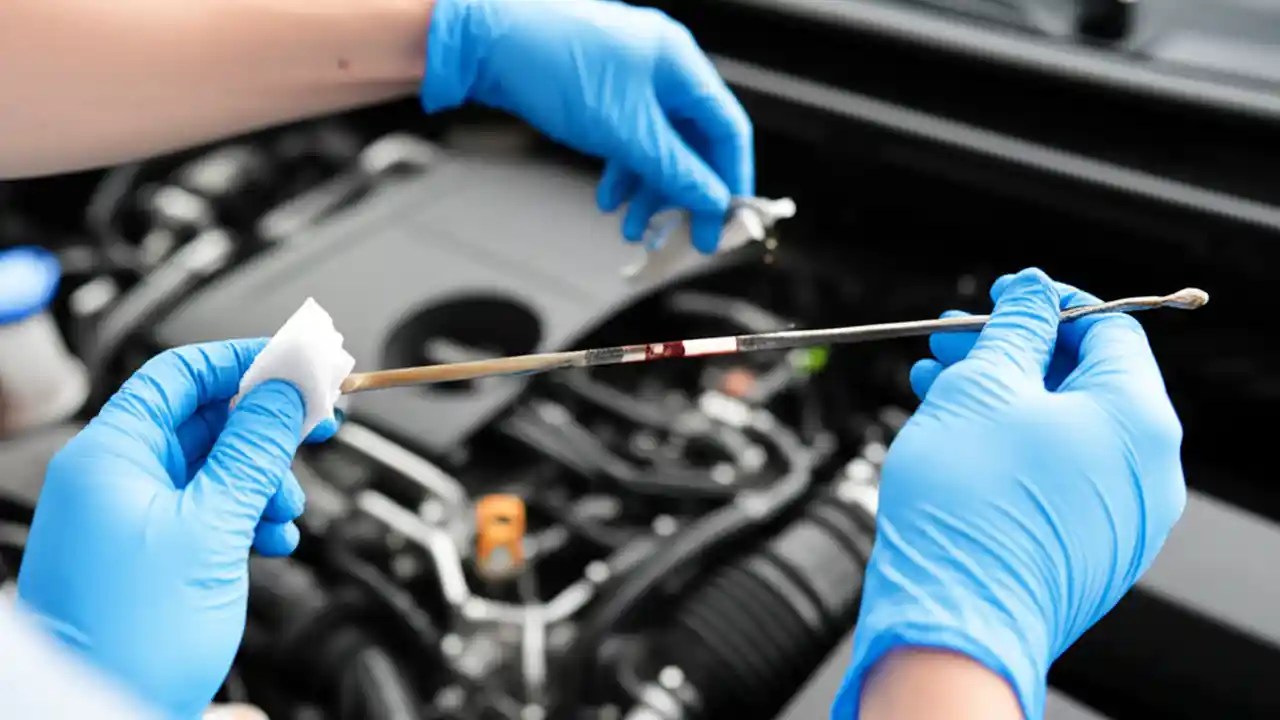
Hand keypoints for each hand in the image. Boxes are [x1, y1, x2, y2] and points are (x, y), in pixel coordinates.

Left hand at [17, 340, 327, 717]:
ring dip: (263, 481)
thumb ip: (254, 450)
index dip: (244, 362)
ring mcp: (132, 515)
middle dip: (265, 430)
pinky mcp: (151, 550)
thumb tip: (286, 390)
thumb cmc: (130, 633)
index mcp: (113, 454)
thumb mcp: (212, 526)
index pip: (181, 373)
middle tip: (317, 428)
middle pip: (204, 419)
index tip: (301, 363)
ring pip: (215, 467)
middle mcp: (116, 476)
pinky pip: (210, 509)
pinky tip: (271, 540)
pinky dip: (248, 516)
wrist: (100, 716)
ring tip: (286, 510)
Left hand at [422, 0, 753, 252]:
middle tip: (679, 233)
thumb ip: (675, 170)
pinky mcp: (600, 90)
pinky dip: (623, 170)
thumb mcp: (627, 132)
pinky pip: (628, 137)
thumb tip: (712, 200)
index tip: (723, 222)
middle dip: (683, 191)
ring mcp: (629, 77)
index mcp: (680, 64)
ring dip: (649, 189)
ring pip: (657, 144)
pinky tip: (609, 198)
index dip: (730, 179)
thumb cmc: (555, 63)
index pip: (727, 129)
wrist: (483, 39)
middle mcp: (661, 67)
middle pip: (692, 141)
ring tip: (631, 225)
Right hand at [832, 269, 1186, 718]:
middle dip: (1009, 351)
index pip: (1110, 331)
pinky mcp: (1084, 550)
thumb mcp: (984, 387)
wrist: (954, 622)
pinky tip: (950, 432)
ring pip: (1060, 430)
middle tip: (949, 338)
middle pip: (1082, 382)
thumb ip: (1016, 328)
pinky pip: (1053, 476)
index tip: (1002, 295)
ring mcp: (1119, 518)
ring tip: (931, 383)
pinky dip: (1006, 445)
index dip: (1049, 303)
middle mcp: (1146, 471)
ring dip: (996, 397)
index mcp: (1139, 419)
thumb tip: (1034, 290)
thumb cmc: (970, 505)